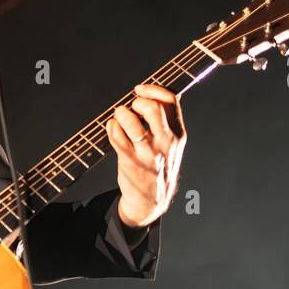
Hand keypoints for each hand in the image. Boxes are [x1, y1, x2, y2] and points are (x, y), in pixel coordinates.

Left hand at [105, 83, 185, 228]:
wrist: (152, 200)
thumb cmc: (159, 166)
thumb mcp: (172, 144)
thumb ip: (166, 122)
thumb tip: (151, 94)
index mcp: (178, 134)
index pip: (170, 101)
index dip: (153, 89)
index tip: (139, 89)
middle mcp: (165, 142)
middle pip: (151, 108)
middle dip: (137, 102)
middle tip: (131, 109)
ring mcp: (147, 153)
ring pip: (131, 122)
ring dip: (121, 114)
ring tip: (120, 118)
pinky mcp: (130, 161)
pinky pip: (116, 136)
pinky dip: (111, 127)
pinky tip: (113, 128)